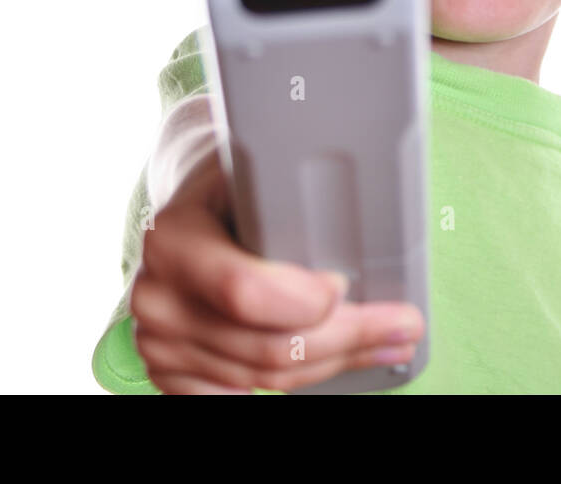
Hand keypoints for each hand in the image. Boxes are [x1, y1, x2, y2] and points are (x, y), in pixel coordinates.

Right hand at [129, 149, 425, 393]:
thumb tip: (366, 207)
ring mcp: (159, 344)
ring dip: (335, 362)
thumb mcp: (251, 167)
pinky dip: (301, 379)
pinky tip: (341, 360)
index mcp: (172, 239)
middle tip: (404, 325)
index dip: (307, 301)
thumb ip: (286, 192)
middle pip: (267, 345)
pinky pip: (244, 394)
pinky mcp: (170, 374)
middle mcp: (156, 297)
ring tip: (389, 341)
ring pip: (265, 377)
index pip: (245, 291)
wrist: (184, 212)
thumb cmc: (231, 185)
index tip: (350, 286)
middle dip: (348, 338)